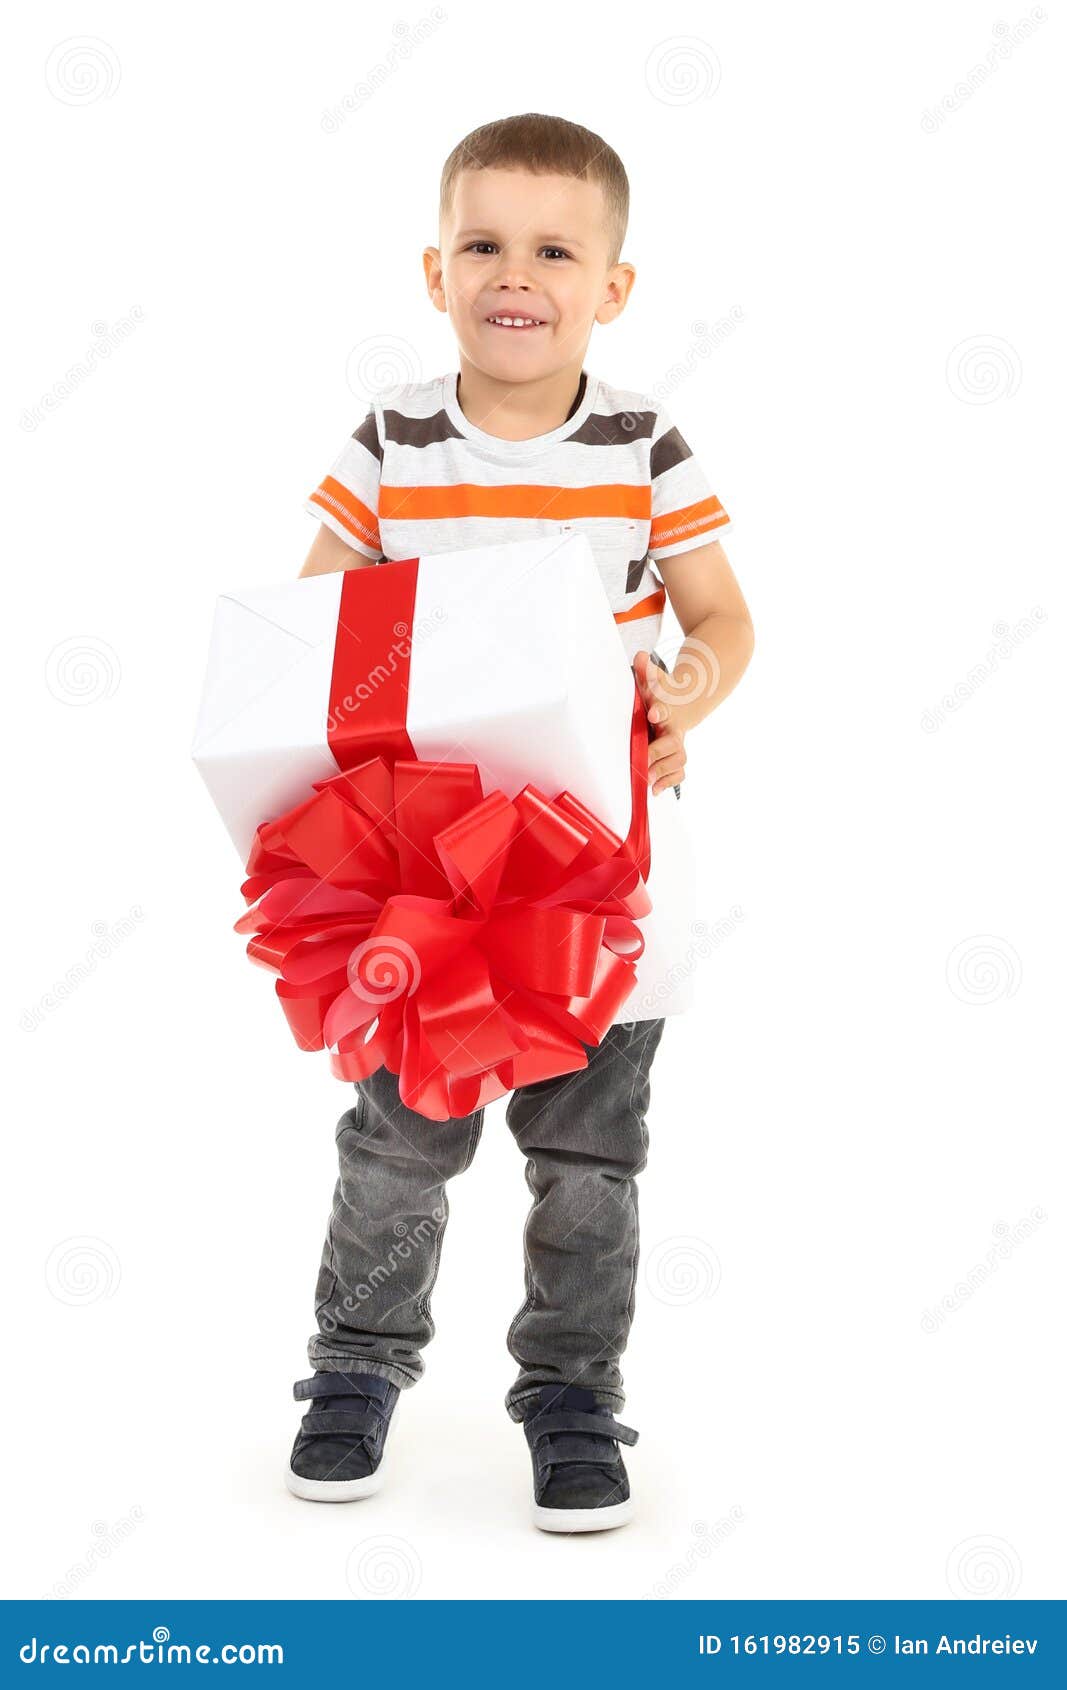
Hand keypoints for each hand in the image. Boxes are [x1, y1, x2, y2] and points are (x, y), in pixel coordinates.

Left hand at [632, 649, 687, 796]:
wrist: (688, 702)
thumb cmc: (664, 694)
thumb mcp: (655, 681)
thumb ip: (647, 672)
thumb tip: (639, 656)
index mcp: (667, 709)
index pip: (664, 708)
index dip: (660, 711)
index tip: (653, 713)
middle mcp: (675, 728)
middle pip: (673, 743)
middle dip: (658, 753)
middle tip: (644, 762)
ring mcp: (677, 743)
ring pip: (678, 759)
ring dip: (663, 771)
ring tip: (648, 781)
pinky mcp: (676, 755)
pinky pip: (679, 772)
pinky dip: (669, 781)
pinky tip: (655, 789)